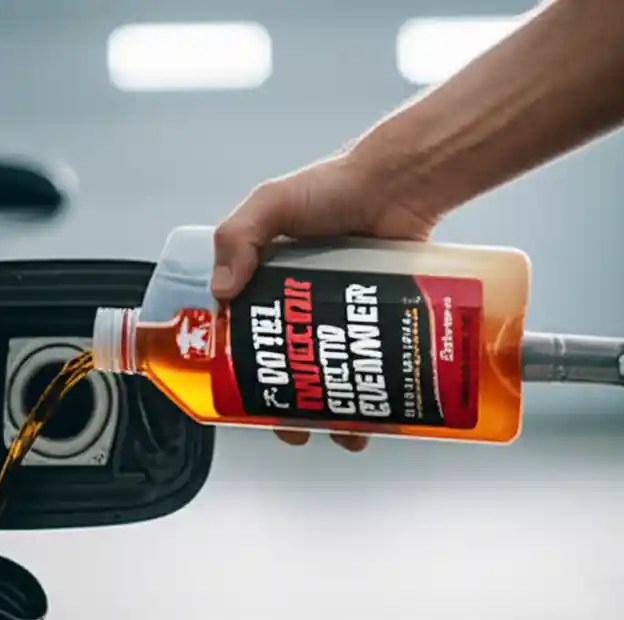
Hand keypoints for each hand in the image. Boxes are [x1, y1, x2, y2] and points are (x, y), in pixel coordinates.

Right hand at [211, 150, 437, 451]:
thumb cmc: (335, 185)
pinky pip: (376, 372)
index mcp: (267, 288)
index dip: (241, 377)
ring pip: (335, 382)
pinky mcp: (381, 327)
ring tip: (343, 432)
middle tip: (295, 429)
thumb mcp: (271, 203)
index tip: (243, 403)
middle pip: (290, 374)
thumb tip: (222, 290)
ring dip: (336, 416)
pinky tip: (380, 418)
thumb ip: (237, 236)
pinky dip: (377, 401)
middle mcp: (305, 310)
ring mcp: (345, 322)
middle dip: (290, 410)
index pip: (245, 341)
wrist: (401, 184)